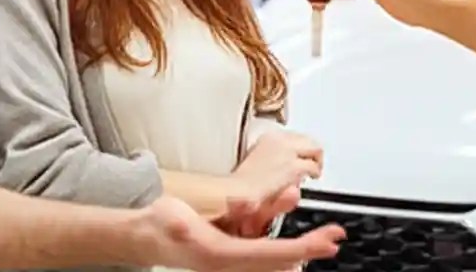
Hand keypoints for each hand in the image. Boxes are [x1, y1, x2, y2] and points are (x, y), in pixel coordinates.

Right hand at [133, 195, 342, 271]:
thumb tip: (230, 209)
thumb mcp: (179, 218)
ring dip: (297, 249)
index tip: (328, 241)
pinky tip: (292, 249)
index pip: (274, 254)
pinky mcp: (228, 259)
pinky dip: (280, 252)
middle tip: (333, 239)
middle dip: (308, 250)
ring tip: (321, 239)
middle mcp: (229, 265)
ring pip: (272, 261)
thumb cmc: (160, 225)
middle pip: (279, 262)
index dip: (305, 247)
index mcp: (221, 255)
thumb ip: (199, 218)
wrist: (142, 237)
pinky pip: (261, 257)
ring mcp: (229, 265)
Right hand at [233, 131, 322, 202]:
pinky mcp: (294, 167)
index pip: (293, 136)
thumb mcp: (254, 160)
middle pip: (307, 139)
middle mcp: (280, 140)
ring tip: (315, 170)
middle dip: (311, 151)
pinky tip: (313, 177)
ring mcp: (288, 152)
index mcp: (268, 137)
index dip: (299, 147)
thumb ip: (270, 156)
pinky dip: (315, 172)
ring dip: (316, 160)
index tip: (300, 155)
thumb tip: (281, 162)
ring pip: (315, 149)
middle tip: (312, 162)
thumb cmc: (243, 182)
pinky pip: (313, 166)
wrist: (241, 190)